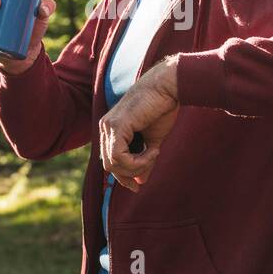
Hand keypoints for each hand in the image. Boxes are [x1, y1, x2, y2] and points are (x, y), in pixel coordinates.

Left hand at [99, 57, 179, 192]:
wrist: (168, 87)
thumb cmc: (162, 109)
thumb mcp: (152, 141)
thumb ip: (143, 161)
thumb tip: (139, 182)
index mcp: (111, 129)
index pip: (109, 160)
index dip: (123, 176)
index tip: (137, 186)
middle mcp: (105, 127)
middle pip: (109, 165)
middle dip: (129, 174)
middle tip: (146, 172)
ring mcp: (108, 126)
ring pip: (113, 164)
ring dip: (136, 166)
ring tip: (153, 154)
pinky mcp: (116, 126)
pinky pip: (119, 157)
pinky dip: (137, 161)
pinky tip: (152, 151)